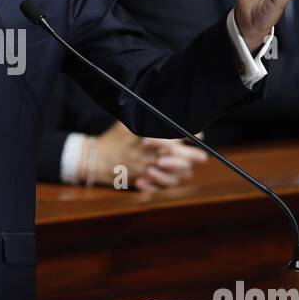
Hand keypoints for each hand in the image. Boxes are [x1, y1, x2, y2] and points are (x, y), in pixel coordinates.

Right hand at [89, 122, 207, 190]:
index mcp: (145, 139)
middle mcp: (147, 156)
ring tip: (187, 166)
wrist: (95, 159)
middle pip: (176, 157)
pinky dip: (169, 181)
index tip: (199, 135)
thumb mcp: (127, 124)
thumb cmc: (113, 139)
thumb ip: (148, 119)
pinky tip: (173, 176)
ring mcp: (146, 170)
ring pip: (173, 174)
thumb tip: (169, 114)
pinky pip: (162, 186)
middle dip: (192, 156)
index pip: (172, 136)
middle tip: (203, 156)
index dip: (188, 135)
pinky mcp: (143, 181)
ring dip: (182, 170)